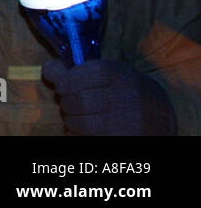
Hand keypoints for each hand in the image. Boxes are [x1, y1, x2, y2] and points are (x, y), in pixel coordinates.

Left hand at [43, 60, 176, 134]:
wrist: (159, 114)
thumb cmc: (126, 89)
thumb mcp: (107, 71)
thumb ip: (77, 70)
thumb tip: (48, 70)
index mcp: (117, 74)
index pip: (74, 77)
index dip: (62, 81)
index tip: (62, 84)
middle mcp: (123, 97)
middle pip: (76, 100)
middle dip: (65, 101)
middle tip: (68, 101)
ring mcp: (124, 121)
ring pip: (79, 122)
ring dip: (70, 119)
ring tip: (77, 115)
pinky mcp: (121, 138)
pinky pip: (87, 136)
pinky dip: (78, 132)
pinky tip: (85, 127)